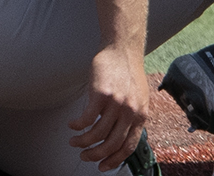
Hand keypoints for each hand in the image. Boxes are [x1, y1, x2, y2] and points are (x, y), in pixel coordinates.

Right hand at [69, 44, 151, 170]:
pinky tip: (73, 125)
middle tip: (84, 156)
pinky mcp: (102, 94)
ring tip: (74, 140)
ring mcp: (117, 103)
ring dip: (82, 142)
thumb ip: (131, 116)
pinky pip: (86, 119)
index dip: (114, 160)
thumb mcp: (138, 98)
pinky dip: (77, 126)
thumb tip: (118, 137)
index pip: (128, 147)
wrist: (123, 50)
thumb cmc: (128, 73)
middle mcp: (131, 111)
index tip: (102, 166)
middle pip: (111, 145)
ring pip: (96, 134)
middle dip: (94, 155)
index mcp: (140, 115)